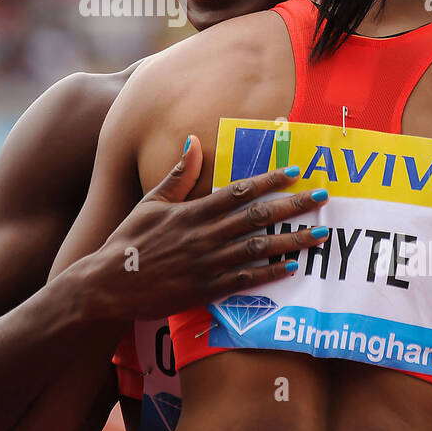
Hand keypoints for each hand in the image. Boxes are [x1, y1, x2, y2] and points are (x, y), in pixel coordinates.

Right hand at [81, 135, 329, 321]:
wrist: (108, 283)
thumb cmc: (129, 241)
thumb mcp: (150, 202)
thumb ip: (178, 175)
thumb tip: (194, 141)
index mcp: (192, 212)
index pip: (239, 191)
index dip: (269, 180)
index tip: (294, 171)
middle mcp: (204, 236)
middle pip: (258, 217)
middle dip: (293, 206)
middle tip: (322, 197)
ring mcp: (208, 264)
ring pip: (259, 248)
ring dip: (292, 240)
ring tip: (320, 234)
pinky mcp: (206, 289)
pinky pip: (246, 279)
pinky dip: (270, 273)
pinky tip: (292, 267)